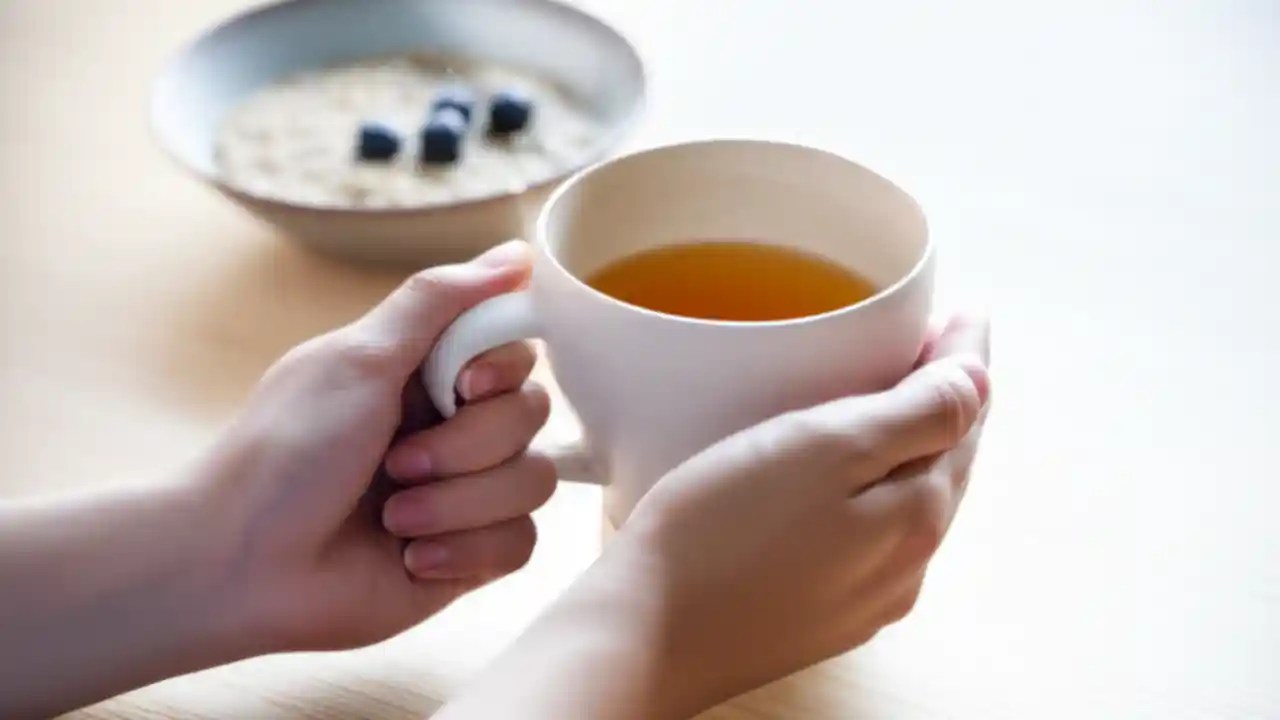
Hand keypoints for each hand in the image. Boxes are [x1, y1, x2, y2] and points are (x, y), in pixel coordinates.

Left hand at [203, 240, 555, 651]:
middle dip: (465, 446)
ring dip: (458, 503)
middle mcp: (451, 428)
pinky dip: (463, 551)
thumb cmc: (285, 455)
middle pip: (531, 416)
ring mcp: (463, 494)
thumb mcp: (358, 358)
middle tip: (396, 463)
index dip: (503, 369)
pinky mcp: (469, 556)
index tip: (466, 384)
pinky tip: (410, 558)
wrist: (243, 567)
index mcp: (424, 374)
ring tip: (393, 517)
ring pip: (532, 482)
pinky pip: (520, 542)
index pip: (516, 351)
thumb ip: (439, 300)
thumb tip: (518, 252)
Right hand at [436, 316, 989, 719]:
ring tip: (890, 398)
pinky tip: (842, 478)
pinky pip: (868, 537)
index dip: (965, 359)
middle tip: (930, 343)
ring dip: (911, 449)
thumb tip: (979, 381)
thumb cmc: (720, 530)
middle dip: (944, 401)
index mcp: (917, 516)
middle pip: (943, 464)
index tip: (962, 311)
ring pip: (908, 504)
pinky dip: (873, 492)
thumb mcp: (823, 448)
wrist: (645, 633)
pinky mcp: (820, 615)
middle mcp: (906, 565)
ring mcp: (865, 598)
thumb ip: (913, 417)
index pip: (963, 418)